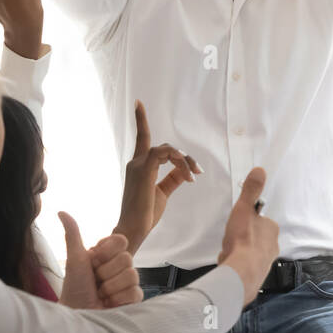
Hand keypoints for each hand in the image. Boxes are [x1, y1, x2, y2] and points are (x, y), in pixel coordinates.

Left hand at [58, 212, 143, 308]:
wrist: (77, 315)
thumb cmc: (74, 289)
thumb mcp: (75, 260)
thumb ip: (73, 235)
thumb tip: (61, 212)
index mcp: (108, 255)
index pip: (121, 241)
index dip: (106, 253)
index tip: (93, 263)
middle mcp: (120, 266)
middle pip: (127, 258)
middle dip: (106, 273)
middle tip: (96, 282)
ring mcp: (129, 282)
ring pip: (132, 275)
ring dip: (110, 288)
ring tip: (101, 295)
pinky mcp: (134, 298)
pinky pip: (136, 291)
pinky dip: (119, 299)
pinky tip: (110, 303)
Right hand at [113, 101, 200, 256]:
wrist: (134, 230)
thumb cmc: (146, 213)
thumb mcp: (163, 193)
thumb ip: (172, 179)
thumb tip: (184, 172)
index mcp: (139, 166)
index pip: (142, 139)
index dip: (140, 120)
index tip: (138, 103)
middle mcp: (136, 163)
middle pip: (165, 147)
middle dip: (185, 157)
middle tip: (198, 172)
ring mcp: (137, 166)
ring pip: (166, 149)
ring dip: (185, 160)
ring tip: (194, 176)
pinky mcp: (143, 171)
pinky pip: (164, 154)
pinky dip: (179, 162)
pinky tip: (189, 176)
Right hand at [217, 168, 279, 303]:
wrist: (240, 273)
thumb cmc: (242, 239)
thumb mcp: (244, 209)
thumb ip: (251, 190)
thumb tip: (260, 170)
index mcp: (272, 229)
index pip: (258, 221)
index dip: (245, 222)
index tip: (235, 225)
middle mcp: (273, 245)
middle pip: (253, 237)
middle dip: (241, 238)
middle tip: (230, 240)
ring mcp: (266, 261)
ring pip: (248, 252)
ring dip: (238, 251)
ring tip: (229, 252)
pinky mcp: (258, 275)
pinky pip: (245, 266)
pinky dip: (237, 264)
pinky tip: (230, 264)